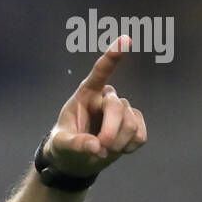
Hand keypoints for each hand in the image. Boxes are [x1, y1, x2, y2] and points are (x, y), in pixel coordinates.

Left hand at [43, 35, 147, 177]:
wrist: (76, 160)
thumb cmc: (64, 145)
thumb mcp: (60, 145)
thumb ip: (75, 144)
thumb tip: (97, 147)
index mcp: (86, 94)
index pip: (100, 71)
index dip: (113, 56)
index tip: (126, 41)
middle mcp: (106, 97)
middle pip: (118, 108)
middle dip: (110, 131)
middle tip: (101, 149)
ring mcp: (122, 110)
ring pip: (131, 124)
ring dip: (118, 143)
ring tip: (104, 150)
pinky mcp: (133, 124)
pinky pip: (140, 135)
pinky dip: (130, 146)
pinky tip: (118, 149)